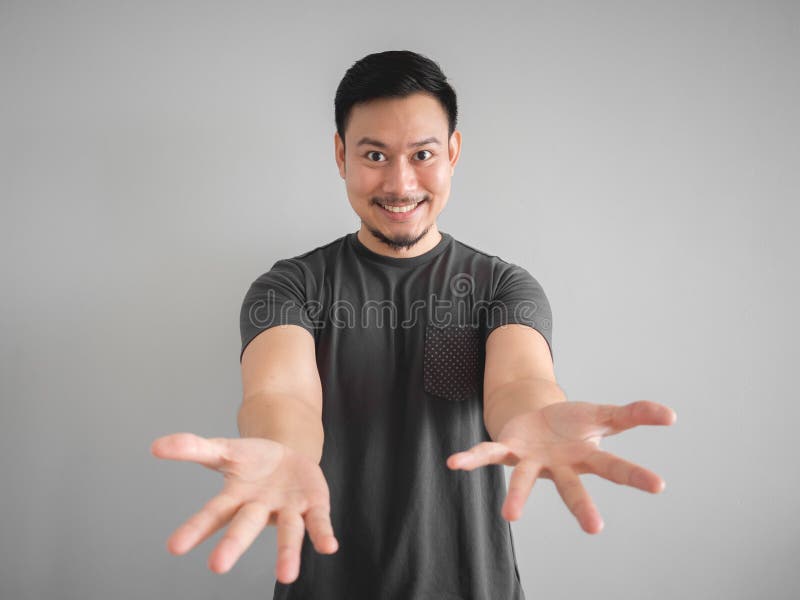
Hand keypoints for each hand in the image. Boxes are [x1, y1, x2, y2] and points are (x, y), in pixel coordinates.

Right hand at [151, 433, 337, 581]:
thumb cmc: (253, 460)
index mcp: (235, 498)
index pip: (212, 514)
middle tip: (217, 566)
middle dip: (232, 545)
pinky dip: (322, 535)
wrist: (288, 456)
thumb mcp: (225, 449)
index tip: (174, 547)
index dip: (194, 529)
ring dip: (287, 554)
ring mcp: (287, 510)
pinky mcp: (312, 506)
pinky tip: (329, 547)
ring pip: (286, 533)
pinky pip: (318, 522)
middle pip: (244, 526)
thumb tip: (155, 446)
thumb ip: (193, 448)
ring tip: (286, 575)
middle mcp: (259, 509)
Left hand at [446, 400, 676, 533]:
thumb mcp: (602, 415)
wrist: (535, 419)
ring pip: (525, 480)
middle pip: (572, 487)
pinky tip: (453, 463)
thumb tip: (671, 414)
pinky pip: (487, 454)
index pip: (615, 466)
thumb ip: (633, 415)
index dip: (636, 475)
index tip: (659, 485)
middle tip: (597, 528)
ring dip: (516, 496)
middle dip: (583, 507)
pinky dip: (470, 459)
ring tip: (510, 516)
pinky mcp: (508, 450)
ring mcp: (532, 461)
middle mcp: (559, 466)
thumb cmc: (572, 425)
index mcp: (586, 456)